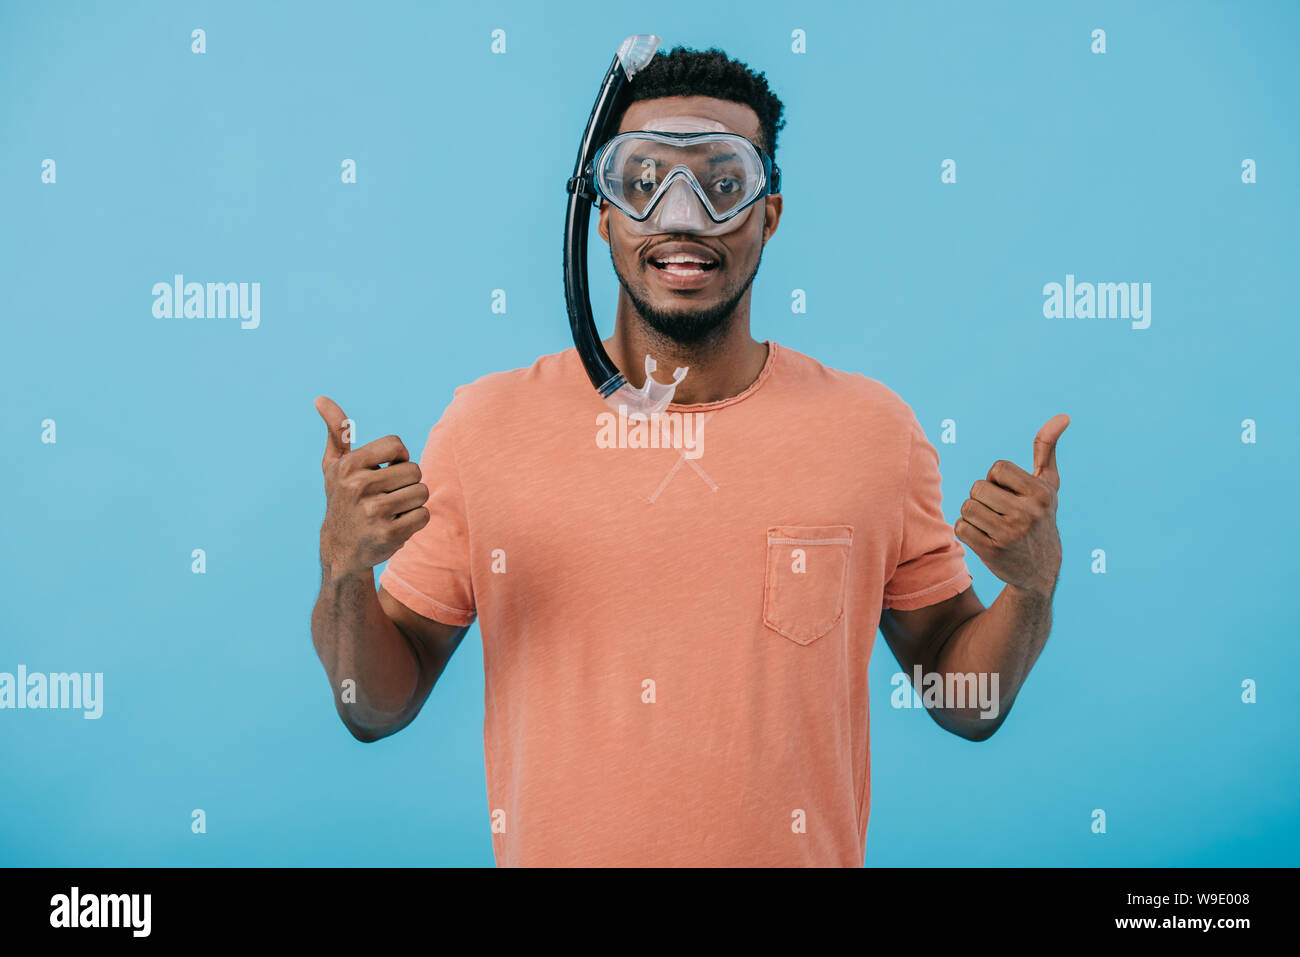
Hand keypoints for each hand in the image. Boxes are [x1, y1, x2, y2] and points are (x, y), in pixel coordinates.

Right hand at [315, 396, 429, 581]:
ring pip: (422, 492)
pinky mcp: (389, 534)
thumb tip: (320, 398)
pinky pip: (424, 515)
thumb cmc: (342, 500)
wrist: (341, 550)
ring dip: (413, 502)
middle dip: (407, 482)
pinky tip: (397, 525)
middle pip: (414, 470)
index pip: (397, 445)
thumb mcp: (334, 467)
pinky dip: (416, 520)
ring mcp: (374, 512)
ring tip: (392, 510)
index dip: (399, 457)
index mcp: (348, 467)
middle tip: (388, 496)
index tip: (387, 469)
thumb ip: (336, 432)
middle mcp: (358, 487)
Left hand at [954, 414, 1069, 596]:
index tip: (1010, 495)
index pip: (997, 468)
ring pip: (967, 507)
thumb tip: (1063, 416)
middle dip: (982, 498)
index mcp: (1042, 492)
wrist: (1040, 570)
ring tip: (992, 526)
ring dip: (973, 515)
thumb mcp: (1048, 485)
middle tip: (999, 513)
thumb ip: (1047, 450)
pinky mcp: (992, 551)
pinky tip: (983, 538)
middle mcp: (1029, 512)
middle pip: (977, 488)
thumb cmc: (1040, 518)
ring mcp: (1010, 533)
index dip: (997, 480)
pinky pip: (961, 527)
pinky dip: (966, 531)